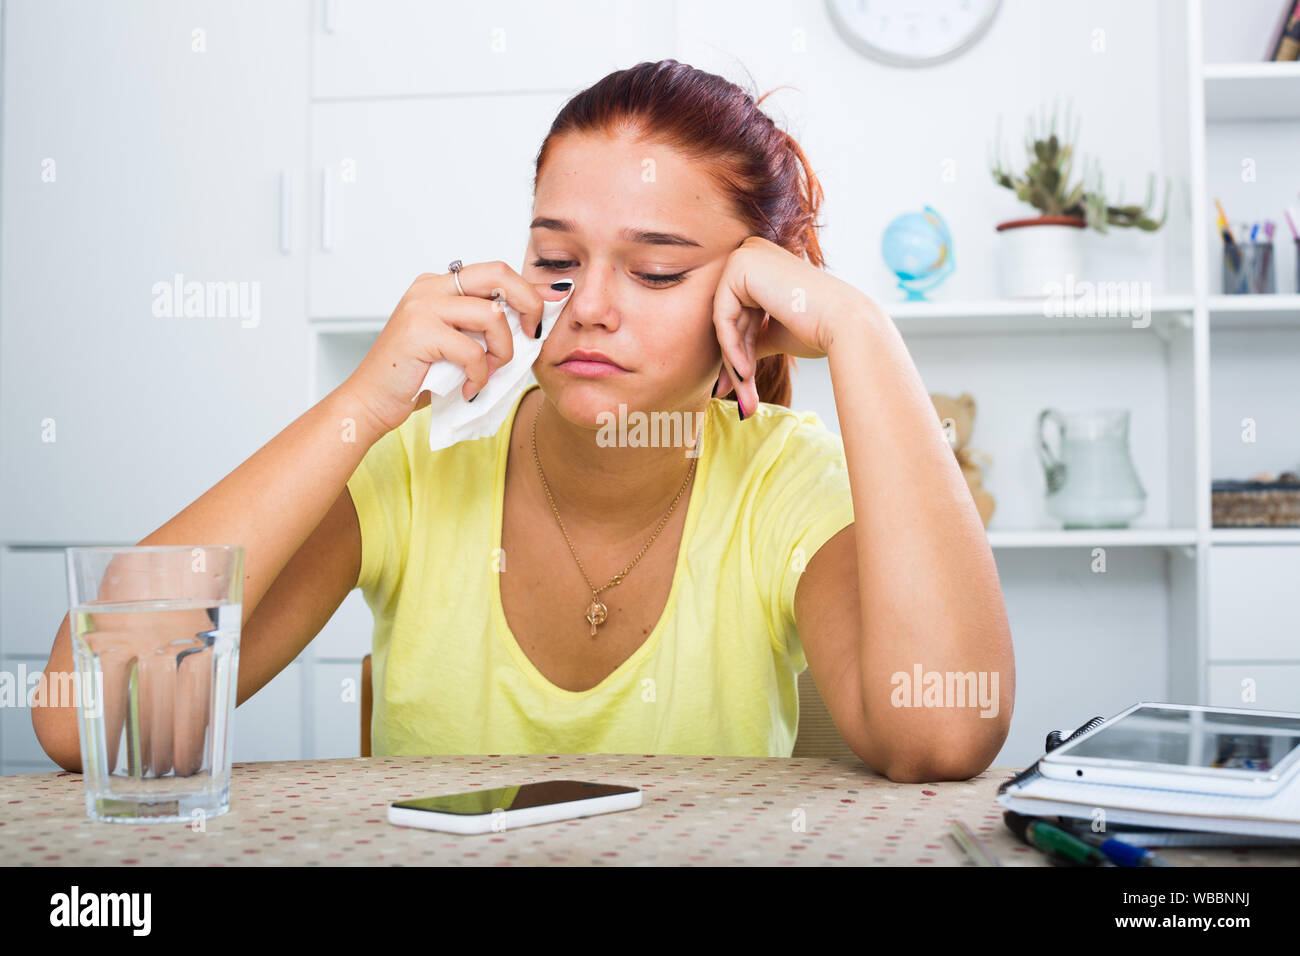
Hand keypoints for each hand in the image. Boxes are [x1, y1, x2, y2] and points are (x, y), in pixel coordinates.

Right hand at [340, 262, 570, 437]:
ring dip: (502, 351)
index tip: (550, 309)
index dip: (529, 289)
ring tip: (488, 373)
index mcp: (440, 286)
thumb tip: (532, 323)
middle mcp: (430, 288)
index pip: (495, 272)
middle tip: (533, 334)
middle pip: (498, 274)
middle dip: (529, 302)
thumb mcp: (457, 344)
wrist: (370, 402)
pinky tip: (468, 389)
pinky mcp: (419, 332)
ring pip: (491, 316)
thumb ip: (484, 328)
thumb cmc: (416, 378)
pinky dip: (479, 376)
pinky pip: (473, 351)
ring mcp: (423, 307)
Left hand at [711, 236, 874, 414]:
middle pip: (729, 315)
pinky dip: (731, 346)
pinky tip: (746, 371)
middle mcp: (752, 250)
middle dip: (734, 359)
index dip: (740, 351)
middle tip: (741, 397)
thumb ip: (747, 341)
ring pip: (723, 318)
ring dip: (733, 359)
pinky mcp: (741, 265)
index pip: (738, 312)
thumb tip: (725, 376)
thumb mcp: (773, 334)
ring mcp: (746, 253)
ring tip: (746, 390)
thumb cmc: (819, 330)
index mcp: (762, 263)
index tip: (741, 385)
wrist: (845, 324)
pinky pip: (722, 315)